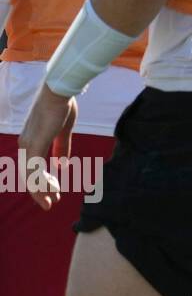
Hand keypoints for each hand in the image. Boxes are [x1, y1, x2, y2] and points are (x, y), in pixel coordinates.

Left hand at [17, 85, 76, 210]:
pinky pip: (35, 170)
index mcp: (30, 142)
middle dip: (41, 192)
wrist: (58, 92)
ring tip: (52, 202)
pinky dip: (42, 182)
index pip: (33, 168)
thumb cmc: (62, 107)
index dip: (43, 182)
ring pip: (31, 177)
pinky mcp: (34, 145)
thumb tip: (62, 166)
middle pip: (30, 176)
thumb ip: (61, 149)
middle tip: (52, 203)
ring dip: (41, 191)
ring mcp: (28, 146)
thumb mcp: (63, 132)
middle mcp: (25, 146)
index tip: (56, 192)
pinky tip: (51, 189)